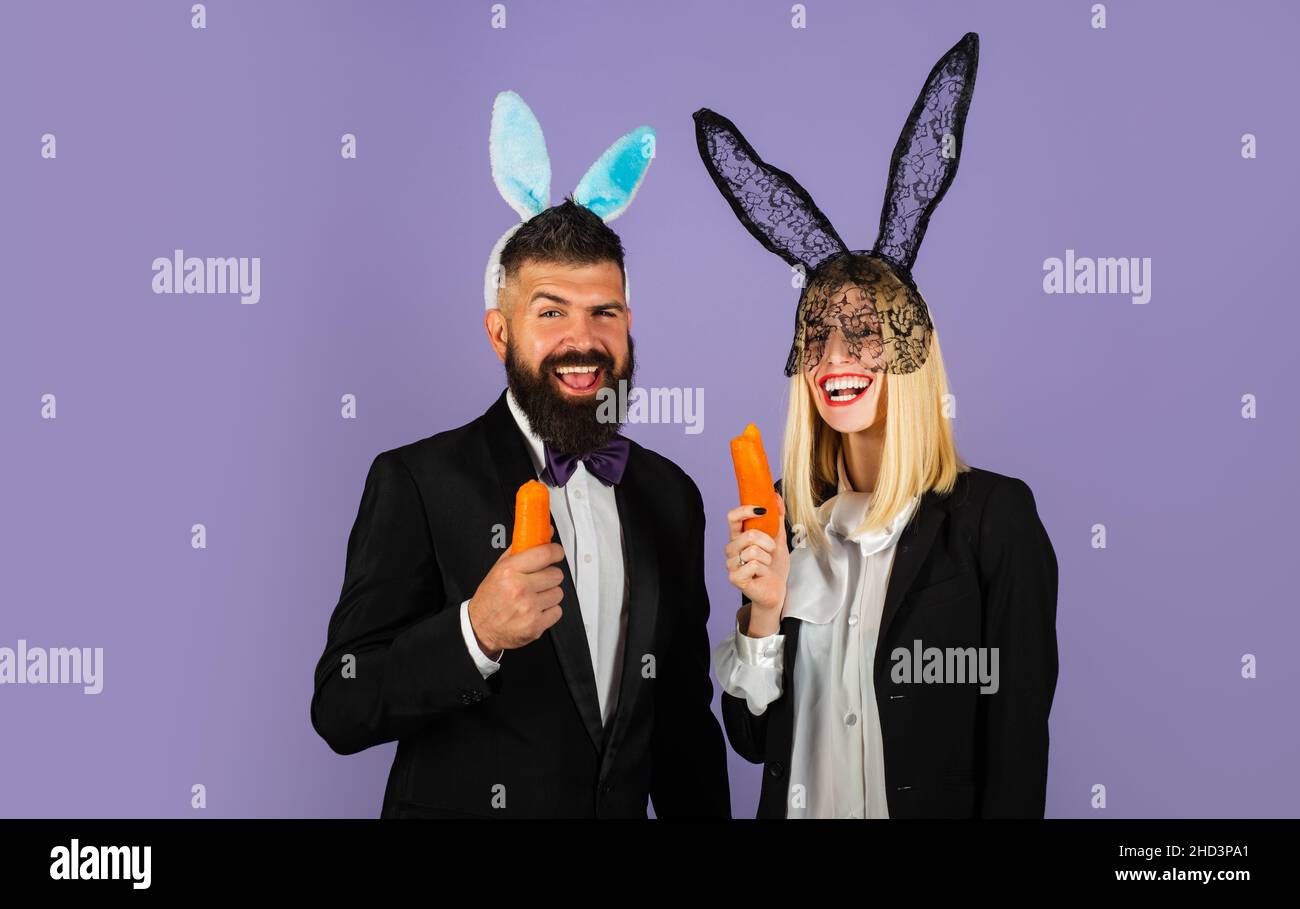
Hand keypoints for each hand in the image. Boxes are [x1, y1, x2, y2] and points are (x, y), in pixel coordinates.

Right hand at [467, 530, 565, 654]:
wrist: (481, 627)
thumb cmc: (490, 597)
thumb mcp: (500, 568)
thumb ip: (522, 548)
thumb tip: (544, 532)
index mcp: (510, 571)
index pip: (545, 554)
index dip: (556, 552)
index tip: (556, 553)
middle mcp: (519, 589)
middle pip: (556, 574)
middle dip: (550, 576)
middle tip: (539, 580)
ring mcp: (529, 608)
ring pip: (558, 593)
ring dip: (549, 594)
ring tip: (535, 596)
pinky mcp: (535, 625)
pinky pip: (557, 611)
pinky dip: (549, 611)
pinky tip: (536, 609)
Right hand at [724, 495, 788, 636]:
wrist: (776, 590)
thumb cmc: (774, 566)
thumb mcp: (778, 538)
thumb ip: (776, 518)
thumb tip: (775, 495)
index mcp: (739, 536)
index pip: (733, 517)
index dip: (745, 510)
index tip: (762, 510)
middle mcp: (731, 548)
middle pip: (748, 534)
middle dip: (767, 542)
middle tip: (771, 550)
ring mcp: (731, 563)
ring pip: (752, 551)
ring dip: (767, 558)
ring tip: (766, 565)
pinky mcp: (734, 578)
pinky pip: (752, 566)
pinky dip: (763, 570)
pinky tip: (761, 575)